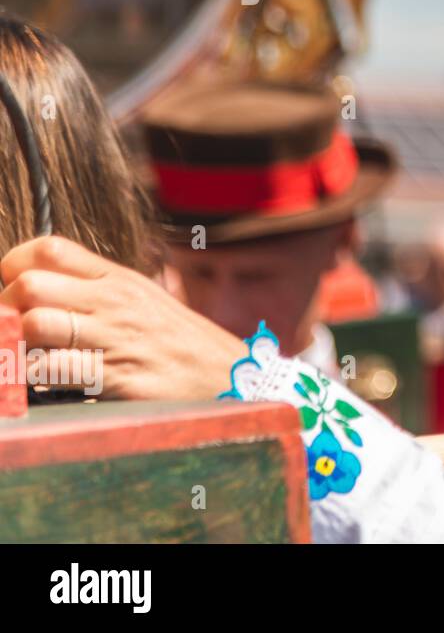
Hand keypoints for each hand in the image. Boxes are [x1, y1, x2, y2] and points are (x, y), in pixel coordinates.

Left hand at [1, 235, 246, 399]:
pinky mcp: (118, 378)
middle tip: (13, 333)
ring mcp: (117, 339)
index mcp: (119, 278)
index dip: (14, 267)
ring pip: (35, 325)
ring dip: (16, 346)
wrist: (231, 376)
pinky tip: (41, 385)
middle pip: (30, 285)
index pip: (48, 248)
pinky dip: (34, 379)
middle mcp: (115, 302)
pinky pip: (54, 371)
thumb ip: (96, 291)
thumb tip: (39, 287)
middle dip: (6, 310)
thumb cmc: (180, 343)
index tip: (12, 292)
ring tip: (23, 359)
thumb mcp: (144, 301)